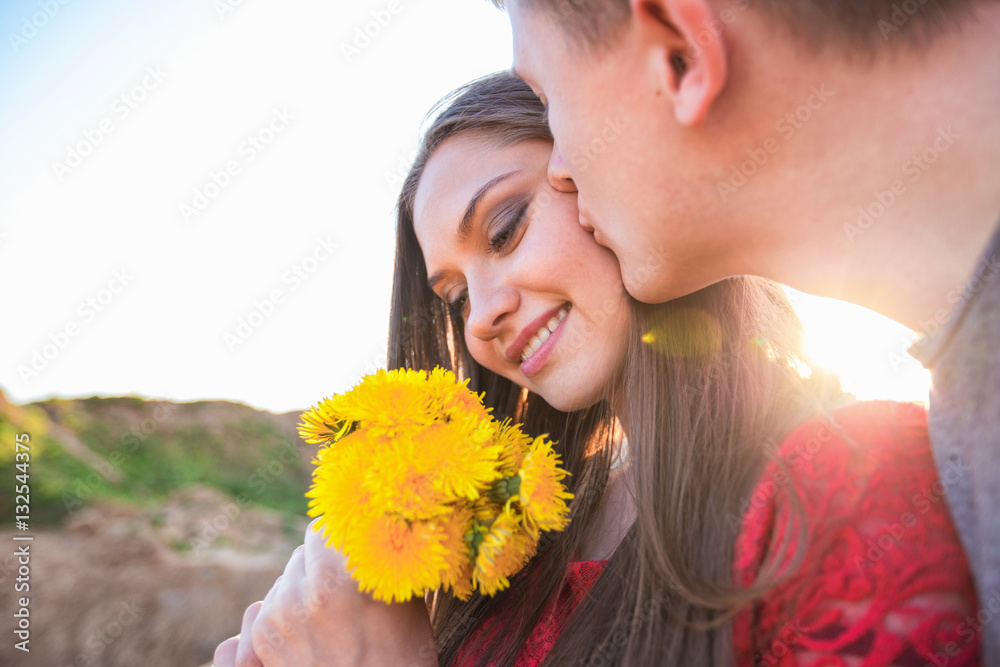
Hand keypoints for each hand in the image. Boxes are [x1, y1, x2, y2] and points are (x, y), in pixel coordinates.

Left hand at [213, 519, 438, 666]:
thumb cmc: (401, 658)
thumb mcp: (407, 603)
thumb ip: (386, 557)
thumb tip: (382, 520)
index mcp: (345, 578)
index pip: (328, 527)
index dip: (345, 535)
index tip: (355, 545)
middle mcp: (309, 591)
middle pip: (307, 547)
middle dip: (326, 560)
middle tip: (348, 587)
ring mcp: (282, 613)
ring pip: (290, 573)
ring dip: (308, 583)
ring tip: (334, 614)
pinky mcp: (264, 636)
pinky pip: (273, 600)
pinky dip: (290, 608)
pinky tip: (315, 630)